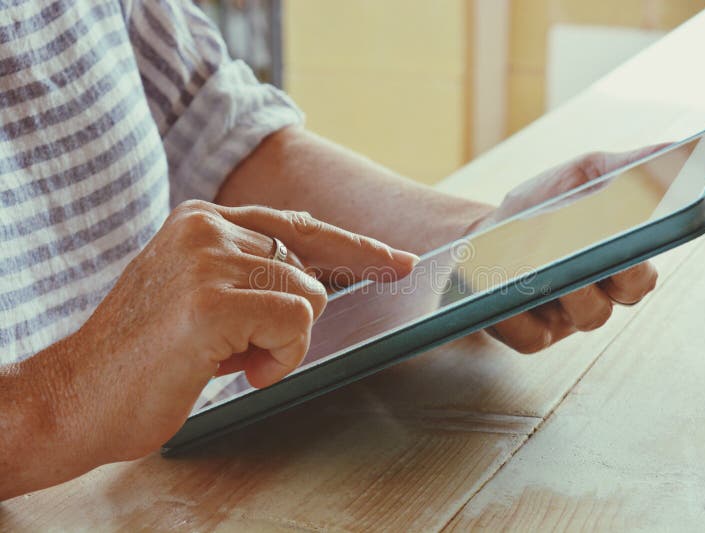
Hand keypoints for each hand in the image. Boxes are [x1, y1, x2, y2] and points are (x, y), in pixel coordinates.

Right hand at [21, 201, 417, 472]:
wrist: (75, 397)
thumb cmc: (142, 357)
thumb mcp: (196, 293)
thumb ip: (248, 274)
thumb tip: (317, 281)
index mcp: (200, 220)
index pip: (297, 226)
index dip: (353, 245)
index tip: (396, 260)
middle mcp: (206, 228)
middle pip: (309, 270)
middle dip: (292, 321)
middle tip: (244, 353)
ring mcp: (208, 261)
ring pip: (308, 298)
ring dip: (281, 344)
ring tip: (227, 360)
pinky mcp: (214, 302)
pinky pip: (297, 324)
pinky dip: (279, 359)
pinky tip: (234, 370)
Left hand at [474, 147, 662, 352]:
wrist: (482, 238)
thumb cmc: (542, 207)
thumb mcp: (582, 176)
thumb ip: (628, 167)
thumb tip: (677, 148)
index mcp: (620, 261)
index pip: (646, 269)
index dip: (645, 255)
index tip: (641, 233)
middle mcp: (600, 294)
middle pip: (626, 296)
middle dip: (619, 272)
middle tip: (602, 247)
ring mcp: (567, 319)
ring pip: (588, 315)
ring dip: (572, 288)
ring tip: (549, 261)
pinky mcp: (530, 335)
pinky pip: (530, 334)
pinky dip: (518, 314)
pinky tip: (503, 290)